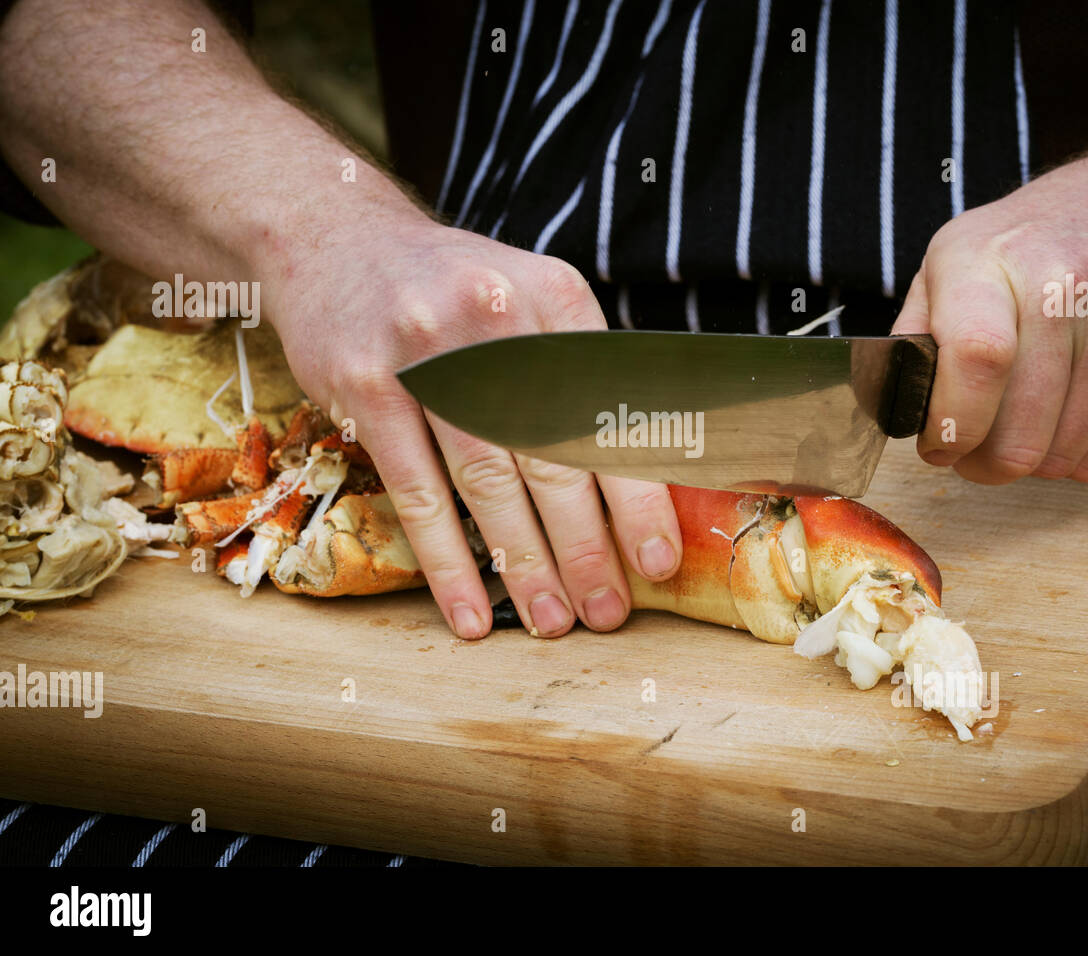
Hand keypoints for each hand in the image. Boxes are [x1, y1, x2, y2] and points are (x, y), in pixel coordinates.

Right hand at [265, 218, 682, 638]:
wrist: (336, 238)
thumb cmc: (455, 289)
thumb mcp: (531, 300)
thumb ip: (579, 374)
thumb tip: (640, 480)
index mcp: (556, 299)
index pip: (610, 415)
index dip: (638, 496)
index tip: (658, 561)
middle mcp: (496, 319)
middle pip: (553, 455)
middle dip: (587, 546)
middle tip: (609, 611)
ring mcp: (425, 351)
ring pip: (487, 482)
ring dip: (524, 565)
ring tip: (553, 621)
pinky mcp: (365, 384)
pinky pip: (416, 492)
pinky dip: (448, 561)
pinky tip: (471, 610)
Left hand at [893, 146, 1087, 483]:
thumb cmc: (1030, 243)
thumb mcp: (951, 258)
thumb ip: (915, 332)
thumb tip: (896, 405)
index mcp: (992, 262)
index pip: (977, 359)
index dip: (954, 424)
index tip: (938, 447)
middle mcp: (1064, 290)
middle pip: (1021, 429)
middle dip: (983, 464)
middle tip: (971, 456)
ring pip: (1061, 453)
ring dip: (1028, 464)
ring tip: (1014, 435)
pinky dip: (1074, 459)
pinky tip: (1058, 427)